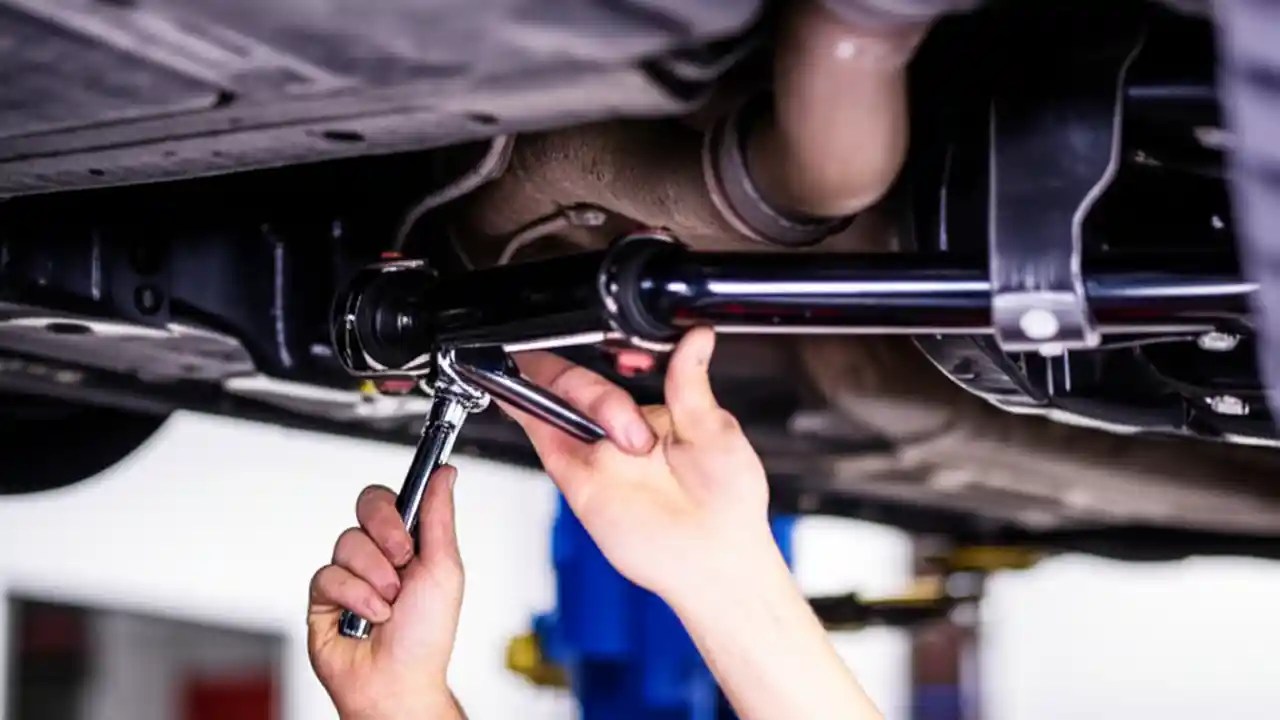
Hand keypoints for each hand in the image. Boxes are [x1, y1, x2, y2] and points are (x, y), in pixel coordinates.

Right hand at [307, 467, 464, 719]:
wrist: (398, 681)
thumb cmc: (426, 635)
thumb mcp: (443, 568)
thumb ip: (439, 516)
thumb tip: (445, 473)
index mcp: (408, 543)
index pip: (390, 499)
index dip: (394, 509)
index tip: (407, 529)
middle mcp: (377, 554)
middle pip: (365, 508)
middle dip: (386, 536)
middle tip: (402, 564)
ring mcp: (349, 573)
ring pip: (347, 542)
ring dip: (375, 577)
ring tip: (388, 605)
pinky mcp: (323, 596)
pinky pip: (328, 575)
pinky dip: (354, 598)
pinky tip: (368, 618)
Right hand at [508, 328, 780, 603]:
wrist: (718, 560)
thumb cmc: (728, 506)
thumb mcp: (715, 430)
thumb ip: (690, 382)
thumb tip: (697, 337)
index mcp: (656, 415)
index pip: (617, 371)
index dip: (608, 355)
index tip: (617, 348)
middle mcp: (621, 433)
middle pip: (580, 385)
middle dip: (592, 392)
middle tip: (632, 433)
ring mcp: (598, 457)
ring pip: (557, 404)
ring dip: (548, 383)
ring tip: (543, 376)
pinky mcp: (580, 482)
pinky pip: (544, 438)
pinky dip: (525, 409)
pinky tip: (513, 388)